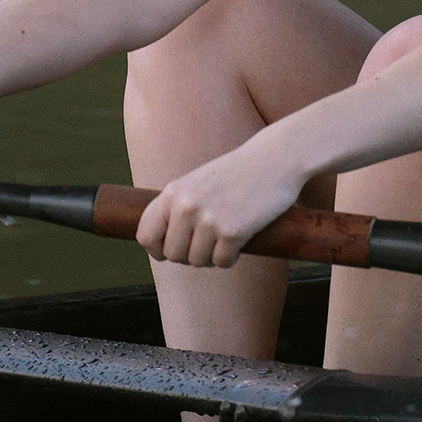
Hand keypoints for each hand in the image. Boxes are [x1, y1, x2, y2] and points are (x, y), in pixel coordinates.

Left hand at [135, 141, 305, 268]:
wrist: (275, 159)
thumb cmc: (237, 173)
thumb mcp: (196, 183)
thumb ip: (177, 207)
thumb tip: (163, 246)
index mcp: (173, 192)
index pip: (145, 235)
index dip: (158, 249)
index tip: (173, 250)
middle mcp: (186, 206)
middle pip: (173, 255)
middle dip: (190, 256)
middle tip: (208, 244)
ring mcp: (209, 219)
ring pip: (197, 261)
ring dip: (211, 257)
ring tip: (224, 240)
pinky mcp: (233, 231)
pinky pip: (221, 262)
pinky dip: (230, 258)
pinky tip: (239, 242)